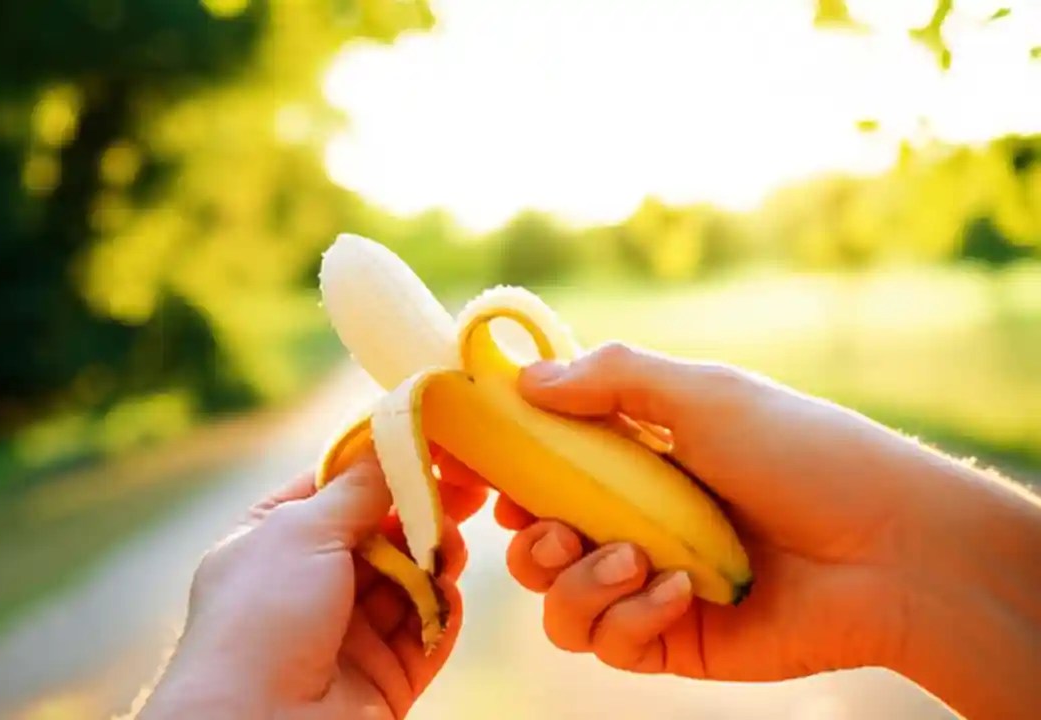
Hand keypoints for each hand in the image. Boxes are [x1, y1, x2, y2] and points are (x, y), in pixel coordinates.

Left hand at [139, 450, 486, 719]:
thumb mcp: (302, 529)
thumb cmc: (261, 618)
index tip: (430, 441)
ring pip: (408, 582)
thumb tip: (393, 439)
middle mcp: (306, 585)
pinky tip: (450, 591)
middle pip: (380, 534)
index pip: (332, 489)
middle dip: (419, 511)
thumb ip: (358, 487)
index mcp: (270, 541)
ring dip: (434, 559)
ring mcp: (345, 635)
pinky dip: (442, 611)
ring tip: (450, 545)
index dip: (379, 464)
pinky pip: (425, 635)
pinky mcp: (381, 679)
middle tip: (465, 488)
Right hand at [499, 342, 1013, 683]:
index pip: (546, 469)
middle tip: (555, 528)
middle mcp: (634, 524)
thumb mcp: (705, 393)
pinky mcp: (672, 640)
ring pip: (557, 605)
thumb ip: (610, 377)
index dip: (509, 473)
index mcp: (636, 460)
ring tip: (632, 561)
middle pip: (534, 545)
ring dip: (577, 584)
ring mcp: (650, 586)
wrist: (891, 548)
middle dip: (529, 541)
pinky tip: (681, 592)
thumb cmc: (804, 454)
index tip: (488, 472)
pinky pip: (605, 645)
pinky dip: (628, 618)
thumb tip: (523, 380)